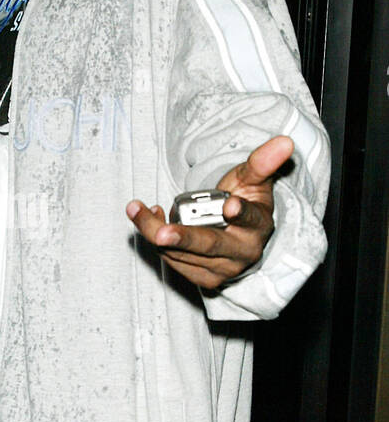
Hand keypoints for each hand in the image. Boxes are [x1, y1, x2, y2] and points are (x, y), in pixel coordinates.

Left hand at [126, 135, 293, 291]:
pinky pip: (173, 260)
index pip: (251, 219)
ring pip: (183, 253)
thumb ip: (261, 162)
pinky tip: (153, 219)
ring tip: (137, 208)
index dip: (241, 213)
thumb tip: (284, 142)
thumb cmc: (242, 201)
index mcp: (258, 225)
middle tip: (160, 233)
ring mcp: (223, 269)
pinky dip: (157, 240)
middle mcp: (242, 252)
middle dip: (183, 238)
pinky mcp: (204, 279)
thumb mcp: (251, 179)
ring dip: (154, 231)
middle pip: (209, 245)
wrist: (237, 236)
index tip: (231, 206)